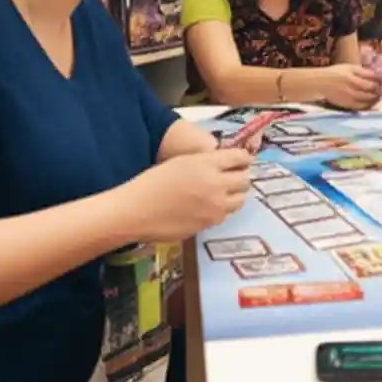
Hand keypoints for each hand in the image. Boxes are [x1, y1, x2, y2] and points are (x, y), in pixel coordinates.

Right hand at [119, 148, 252, 241]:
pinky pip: (225, 215)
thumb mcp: (181, 162)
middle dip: (240, 177)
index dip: (242, 159)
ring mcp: (215, 207)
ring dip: (234, 195)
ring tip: (221, 194)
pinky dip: (221, 210)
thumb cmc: (152, 182)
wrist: (136, 211)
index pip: (240, 157)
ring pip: (240, 200)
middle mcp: (216, 184)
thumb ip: (206, 162)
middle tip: (232, 178)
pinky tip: (207, 207)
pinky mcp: (210, 223)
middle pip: (245, 180)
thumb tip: (224, 163)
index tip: (240, 161)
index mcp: (207, 163)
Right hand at [322, 64, 381, 109]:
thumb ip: (363, 71)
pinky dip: (368, 106)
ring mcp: (349, 96)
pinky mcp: (346, 104)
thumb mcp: (349, 67)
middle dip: (379, 89)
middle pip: (371, 89)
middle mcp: (351, 86)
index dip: (380, 80)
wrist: (321, 83)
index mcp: (352, 75)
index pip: (371, 78)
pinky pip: (361, 107)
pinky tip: (371, 103)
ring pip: (367, 99)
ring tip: (378, 96)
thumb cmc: (336, 73)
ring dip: (376, 98)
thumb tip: (377, 76)